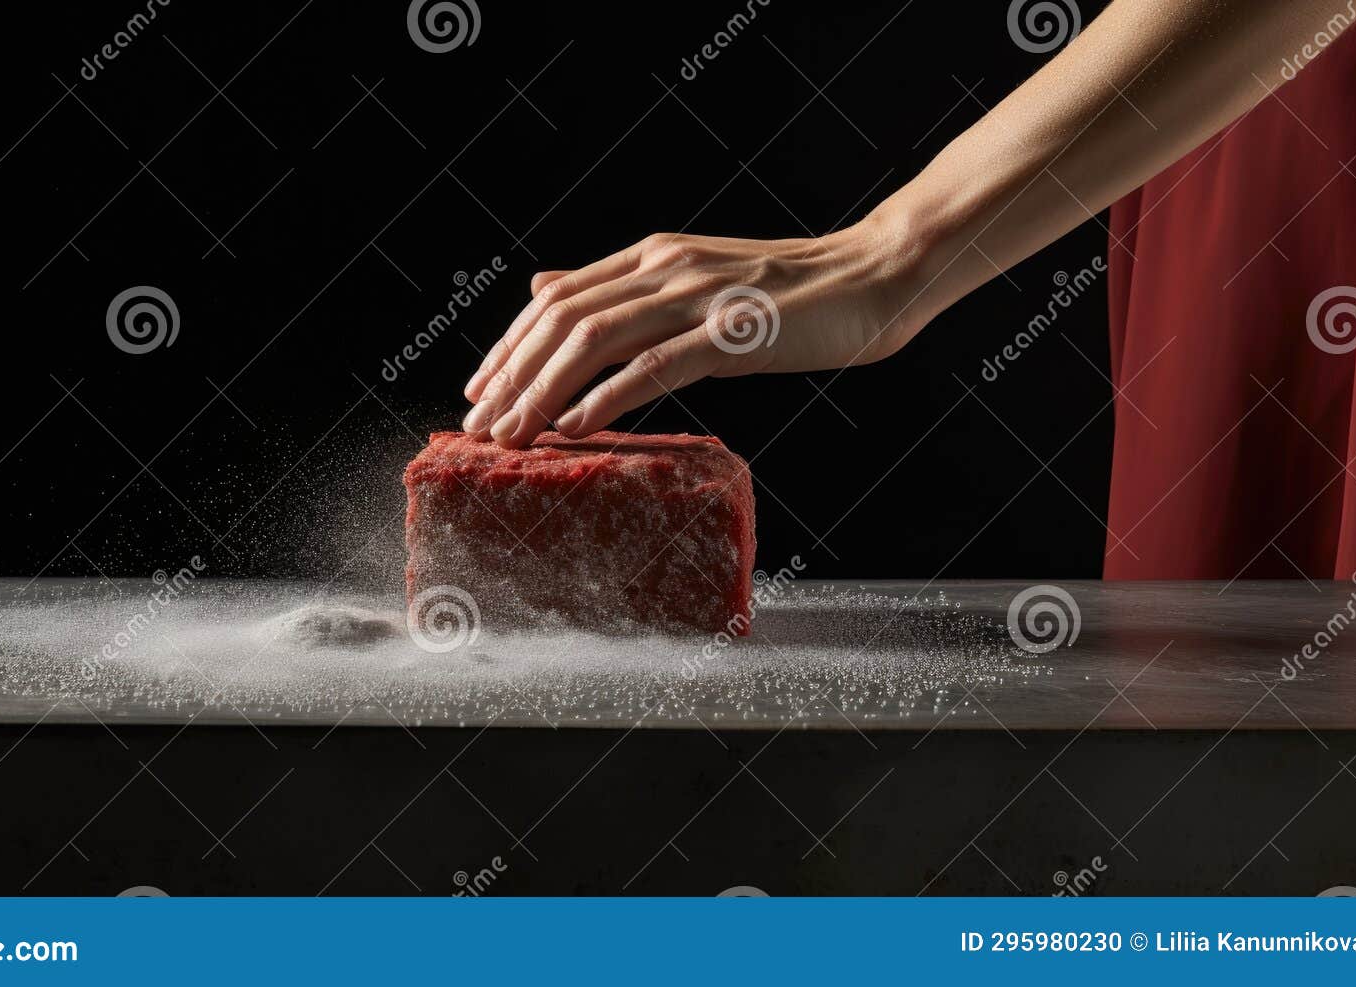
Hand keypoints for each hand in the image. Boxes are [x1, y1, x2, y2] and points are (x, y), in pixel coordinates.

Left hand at [461, 222, 924, 447]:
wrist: (876, 275)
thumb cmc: (792, 292)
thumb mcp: (695, 276)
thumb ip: (623, 287)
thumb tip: (545, 289)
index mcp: (654, 255)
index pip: (556, 298)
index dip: (509, 345)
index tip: (480, 391)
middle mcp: (666, 267)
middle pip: (563, 319)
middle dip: (512, 376)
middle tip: (482, 427)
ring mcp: (700, 298)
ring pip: (596, 339)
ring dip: (545, 390)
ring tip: (514, 435)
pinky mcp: (735, 332)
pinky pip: (656, 366)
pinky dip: (607, 396)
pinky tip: (576, 427)